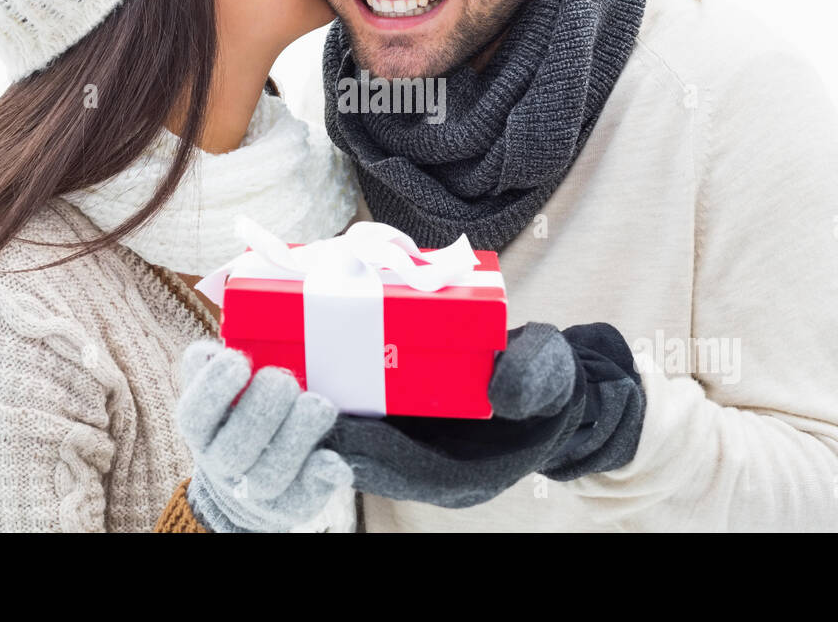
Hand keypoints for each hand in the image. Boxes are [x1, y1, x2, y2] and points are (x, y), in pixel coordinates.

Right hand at [176, 340, 352, 531]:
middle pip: (233, 449)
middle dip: (265, 409)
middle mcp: (222, 464)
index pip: (194, 415)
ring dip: (297, 435)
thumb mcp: (216, 390)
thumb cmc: (238, 416)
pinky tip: (330, 458)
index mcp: (201, 431)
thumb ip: (205, 365)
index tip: (241, 362)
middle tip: (283, 380)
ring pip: (269, 474)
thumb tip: (206, 352)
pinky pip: (305, 493)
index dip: (215, 388)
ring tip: (316, 403)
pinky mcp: (293, 500)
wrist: (248, 483)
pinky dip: (321, 473)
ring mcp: (256, 487)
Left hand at [318, 321, 646, 507]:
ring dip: (323, 416)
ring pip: (359, 439)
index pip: (408, 470)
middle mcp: (432, 467)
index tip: (333, 430)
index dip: (370, 451)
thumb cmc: (553, 382)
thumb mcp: (551, 373)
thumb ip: (529, 377)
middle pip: (370, 460)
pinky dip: (336, 396)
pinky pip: (363, 417)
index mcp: (467, 471)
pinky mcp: (403, 424)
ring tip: (285, 383)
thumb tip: (502, 389)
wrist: (550, 386)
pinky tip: (304, 365)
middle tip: (290, 404)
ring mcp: (415, 447)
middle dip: (329, 435)